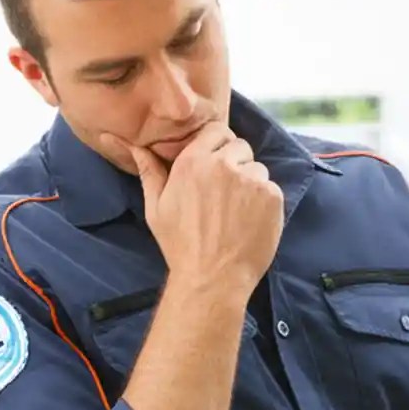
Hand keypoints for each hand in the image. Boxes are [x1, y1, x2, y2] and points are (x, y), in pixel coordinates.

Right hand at [109, 122, 283, 297]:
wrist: (212, 278)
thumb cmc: (180, 245)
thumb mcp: (156, 208)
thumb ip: (150, 172)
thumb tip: (136, 146)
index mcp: (193, 161)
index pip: (216, 130)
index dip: (218, 145)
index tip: (216, 163)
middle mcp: (223, 164)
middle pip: (240, 146)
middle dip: (235, 163)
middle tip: (226, 193)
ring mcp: (251, 179)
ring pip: (257, 168)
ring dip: (250, 183)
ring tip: (237, 211)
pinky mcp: (271, 196)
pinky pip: (271, 188)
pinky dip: (264, 202)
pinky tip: (250, 221)